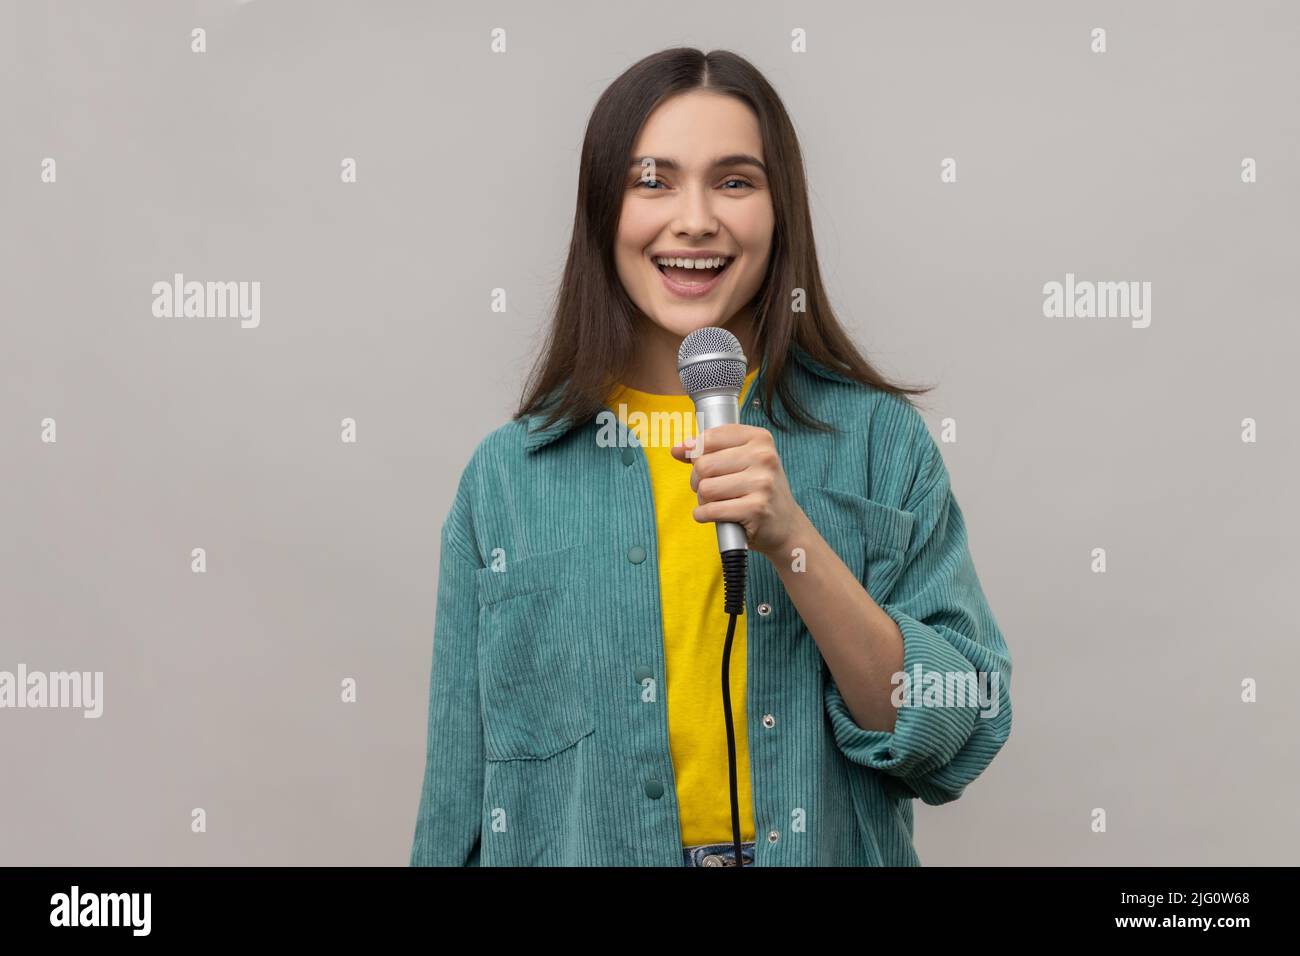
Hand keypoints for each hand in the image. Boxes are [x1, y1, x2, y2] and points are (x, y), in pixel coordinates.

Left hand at [669, 423, 809, 558]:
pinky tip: (713, 515)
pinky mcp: (755, 509)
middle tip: (710, 488)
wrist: (786, 525)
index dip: (696, 452)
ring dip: (702, 500)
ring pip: (706, 488)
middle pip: (703, 464)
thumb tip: (677, 449)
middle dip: (698, 480)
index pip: (710, 437)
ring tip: (717, 502)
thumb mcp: (741, 461)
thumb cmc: (758, 490)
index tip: (698, 462)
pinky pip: (711, 510)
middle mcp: (764, 457)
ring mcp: (762, 483)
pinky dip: (704, 515)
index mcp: (760, 438)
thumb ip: (708, 452)